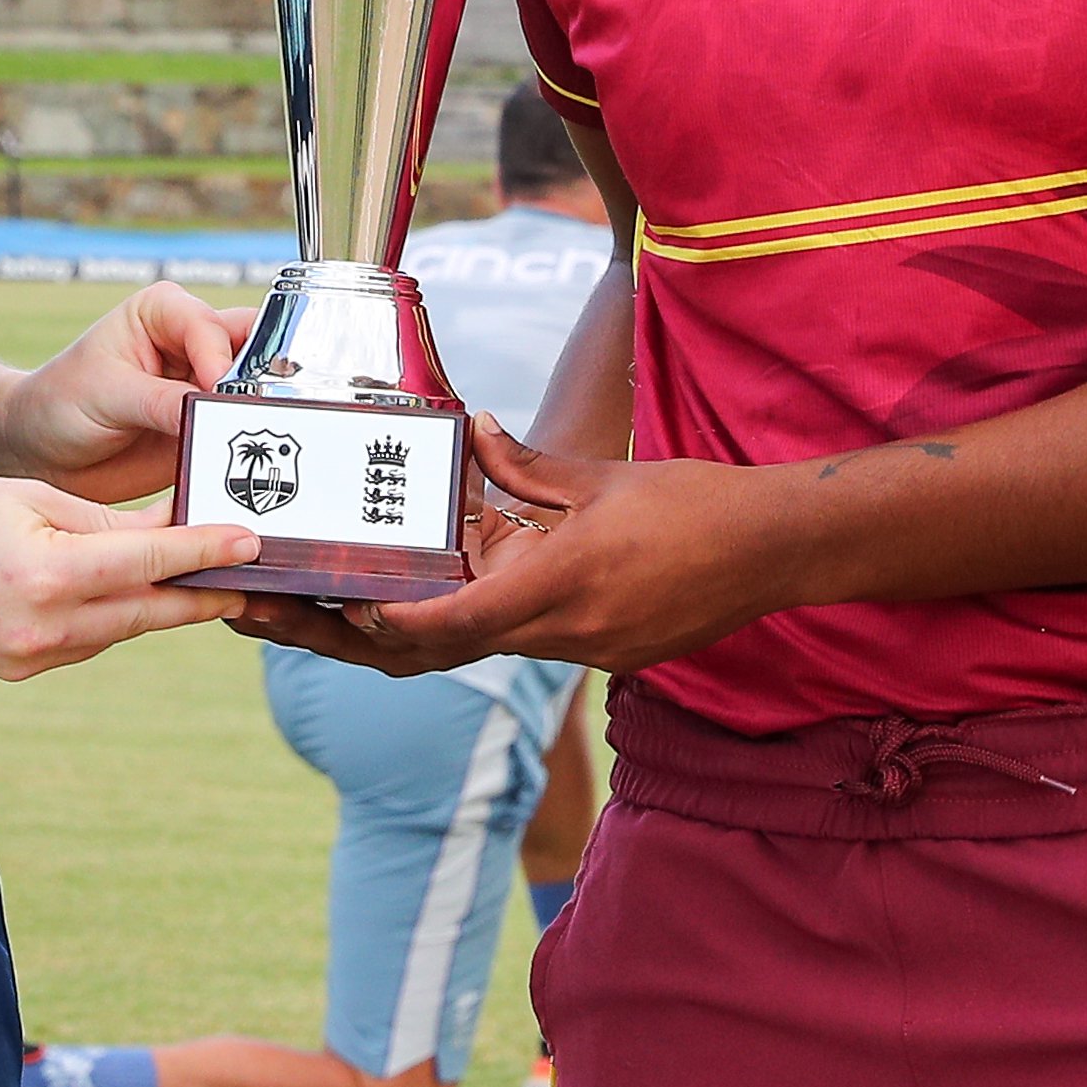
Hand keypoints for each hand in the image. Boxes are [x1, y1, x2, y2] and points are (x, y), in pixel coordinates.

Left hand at [0, 280, 242, 501]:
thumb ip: (161, 401)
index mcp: (165, 312)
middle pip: (252, 348)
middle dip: (261, 377)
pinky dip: (247, 447)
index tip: (216, 391)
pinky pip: (242, 434)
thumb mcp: (106, 394)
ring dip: (259, 415)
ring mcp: (205, 387)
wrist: (44, 453)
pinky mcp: (209, 427)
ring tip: (254, 438)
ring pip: (257, 391)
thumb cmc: (61, 402)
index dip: (218, 359)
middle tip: (259, 410)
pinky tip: (245, 463)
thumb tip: (211, 412)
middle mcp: (193, 344)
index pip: (210, 325)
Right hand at [0, 477, 256, 679]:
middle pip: (148, 610)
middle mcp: (43, 625)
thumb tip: (169, 533)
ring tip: (206, 586)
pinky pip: (86, 643)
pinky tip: (134, 599)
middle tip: (254, 581)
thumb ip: (103, 522)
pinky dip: (113, 619)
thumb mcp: (28, 498)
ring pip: (120, 629)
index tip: (252, 544)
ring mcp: (30, 657)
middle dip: (204, 594)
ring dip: (161, 607)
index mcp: (47, 572)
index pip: (148, 562)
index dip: (206, 552)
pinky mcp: (18, 669)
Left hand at [261, 416, 785, 679]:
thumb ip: (526, 464)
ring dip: (429, 629)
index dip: (396, 621)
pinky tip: (459, 591)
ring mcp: (592, 651)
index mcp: (564, 586)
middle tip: (309, 617)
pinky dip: (487, 621)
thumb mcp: (600, 477)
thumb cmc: (696, 506)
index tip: (348, 606)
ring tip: (356, 605)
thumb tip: (468, 432)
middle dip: (373, 639)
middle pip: (452, 648)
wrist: (777, 551)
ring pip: (488, 645)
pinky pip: (530, 642)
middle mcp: (570, 633)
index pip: (458, 621)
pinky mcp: (610, 653)